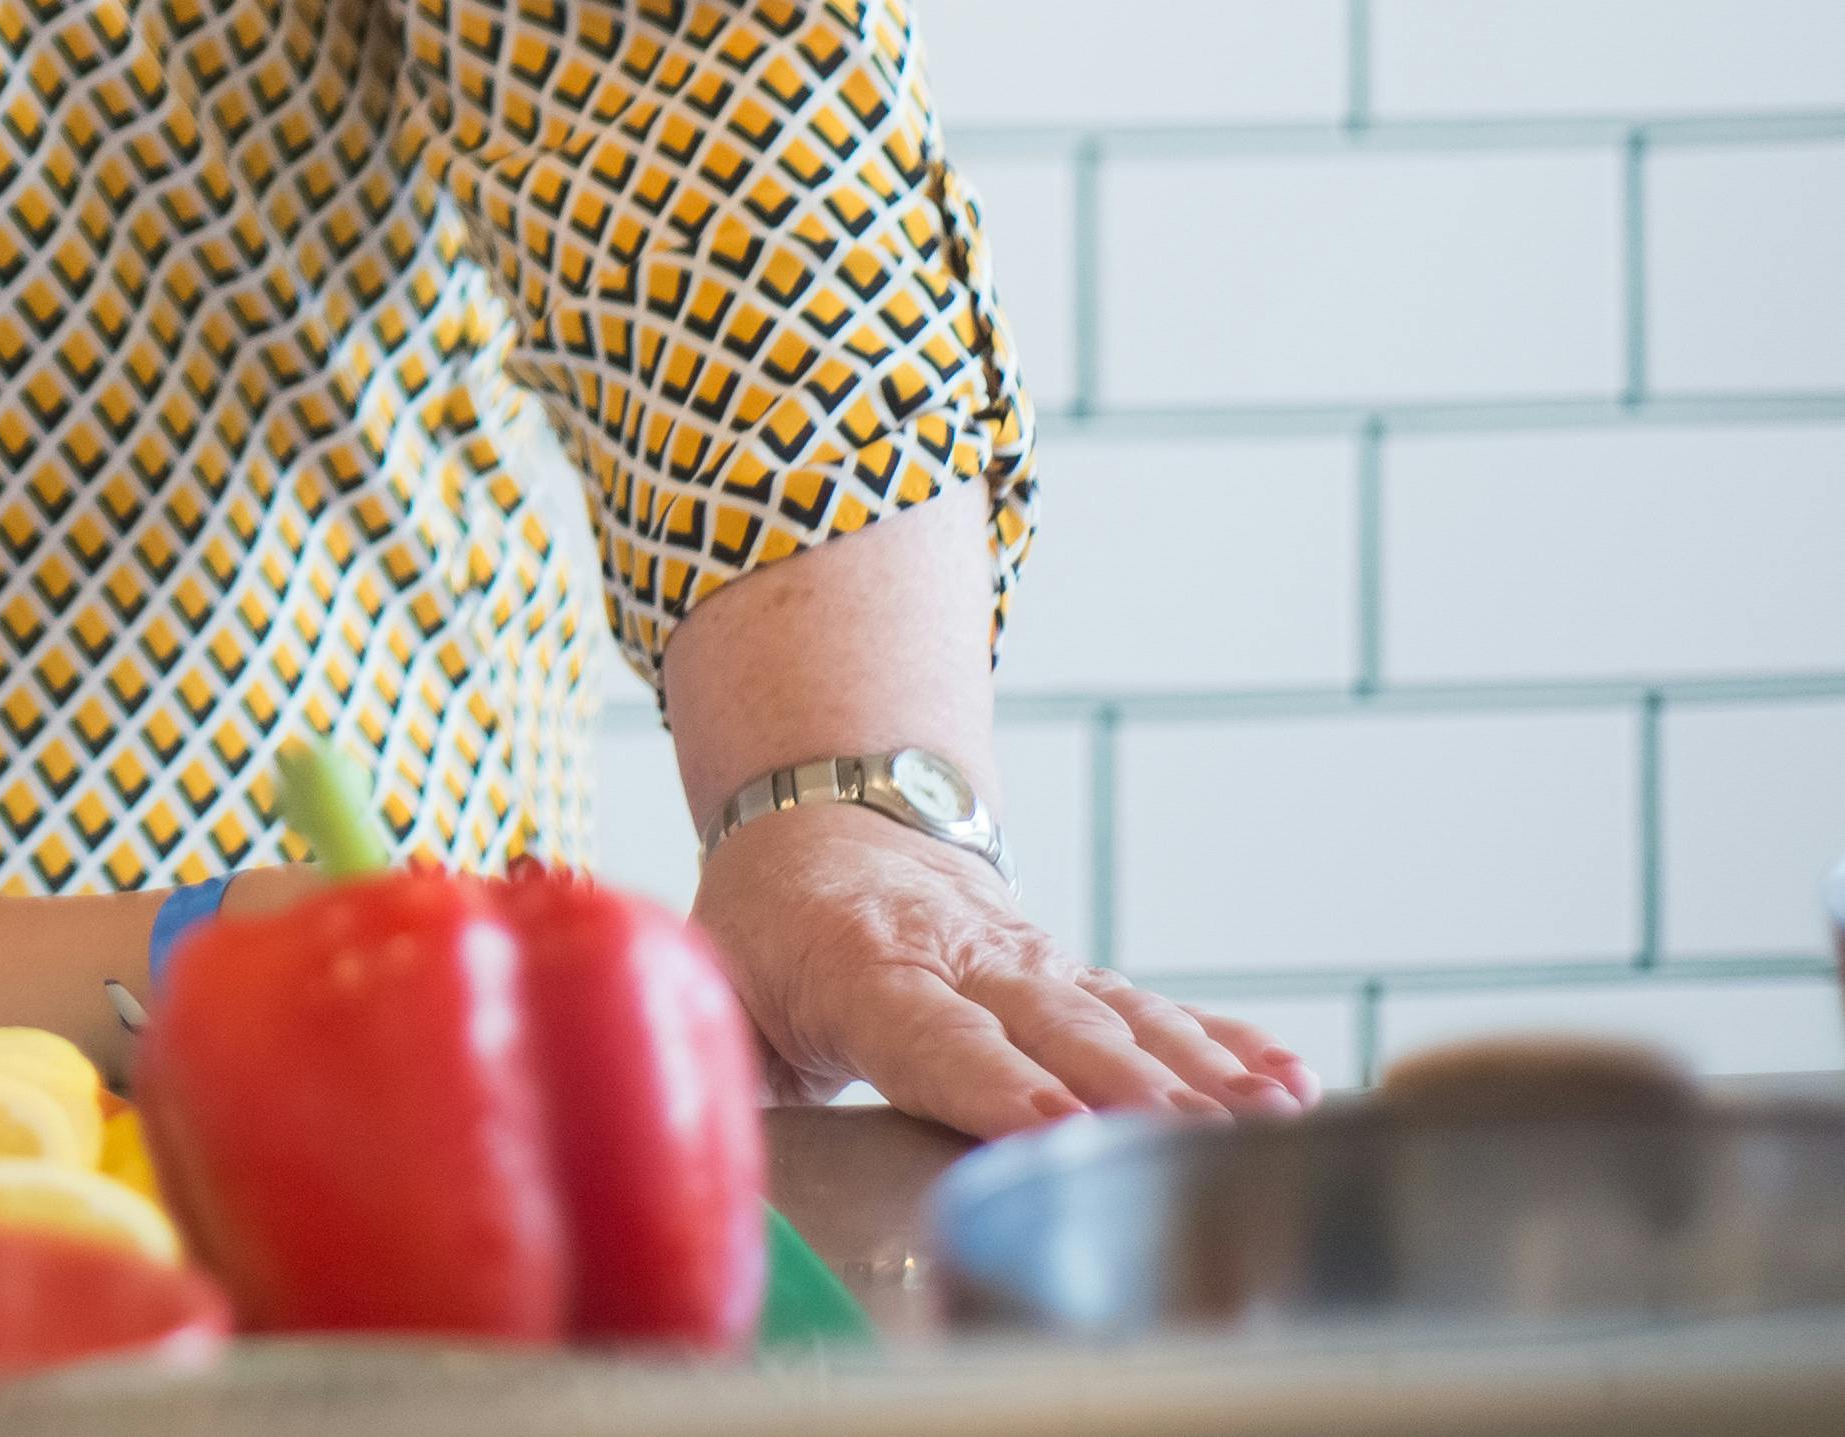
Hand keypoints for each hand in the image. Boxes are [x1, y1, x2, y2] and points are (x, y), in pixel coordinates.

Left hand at [695, 803, 1317, 1134]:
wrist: (832, 821)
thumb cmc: (761, 929)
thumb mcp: (707, 979)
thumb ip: (701, 1057)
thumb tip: (677, 1150)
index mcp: (856, 961)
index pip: (929, 1029)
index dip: (990, 1079)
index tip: (1051, 1125)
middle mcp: (960, 955)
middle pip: (1053, 1026)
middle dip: (1124, 1087)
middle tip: (1191, 1140)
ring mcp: (1033, 963)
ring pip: (1123, 1018)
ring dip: (1200, 1071)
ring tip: (1270, 1121)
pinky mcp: (1080, 979)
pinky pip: (1161, 1011)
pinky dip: (1228, 1045)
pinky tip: (1293, 1087)